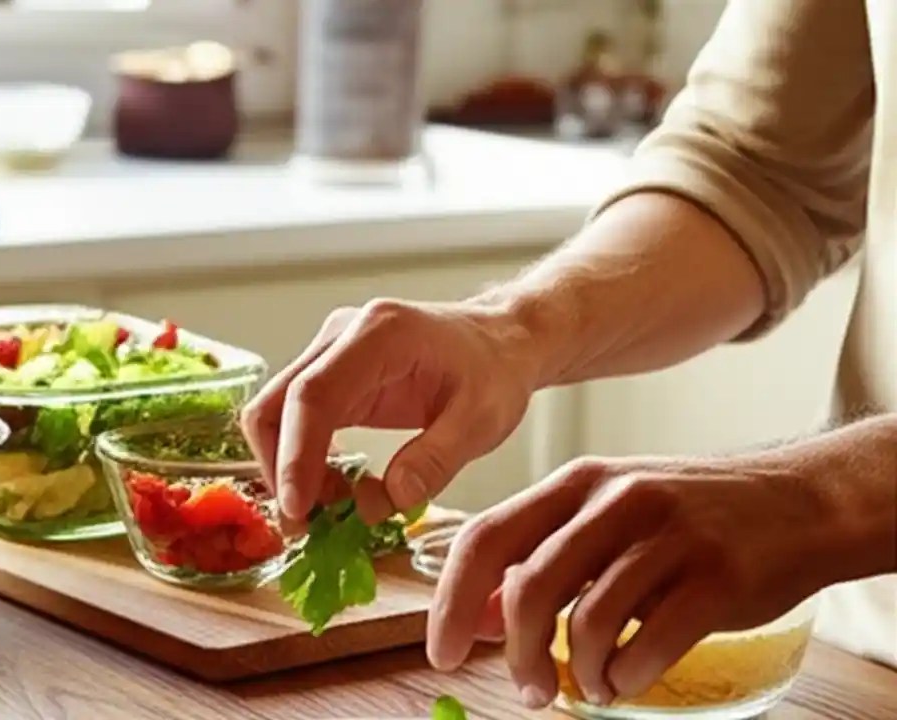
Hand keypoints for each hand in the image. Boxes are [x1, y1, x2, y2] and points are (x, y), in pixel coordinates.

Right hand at [240, 298, 539, 525]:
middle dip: (280, 469)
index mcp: (379, 335)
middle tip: (302, 526)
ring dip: (288, 468)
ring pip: (275, 413)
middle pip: (276, 403)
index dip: (296, 455)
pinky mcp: (329, 375)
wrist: (499, 342)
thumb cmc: (495, 371)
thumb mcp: (483, 419)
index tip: (298, 509)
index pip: (313, 394)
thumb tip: (387, 500)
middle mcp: (341, 336)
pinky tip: (336, 489)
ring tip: (329, 510)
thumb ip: (436, 460)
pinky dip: (303, 460)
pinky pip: (295, 420)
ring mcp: (329, 353)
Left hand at [427, 454, 841, 707]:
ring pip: (589, 621)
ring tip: (596, 684)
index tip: (441, 650)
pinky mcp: (718, 574)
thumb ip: (541, 559)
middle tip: (530, 690)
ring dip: (583, 672)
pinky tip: (630, 678)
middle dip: (520, 654)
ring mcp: (668, 534)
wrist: (799, 502)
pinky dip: (628, 676)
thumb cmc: (687, 518)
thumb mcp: (605, 518)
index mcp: (575, 483)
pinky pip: (651, 643)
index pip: (486, 537)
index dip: (453, 601)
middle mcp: (615, 499)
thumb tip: (480, 617)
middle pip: (531, 587)